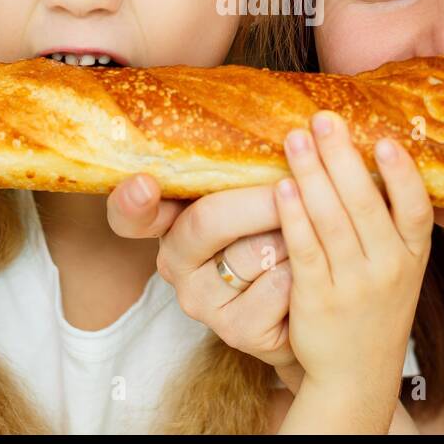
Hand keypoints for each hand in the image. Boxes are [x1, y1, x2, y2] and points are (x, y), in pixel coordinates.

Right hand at [107, 174, 295, 368]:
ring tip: (313, 227)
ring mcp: (201, 300)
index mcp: (169, 221)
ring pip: (248, 252)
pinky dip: (302, 271)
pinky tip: (311, 267)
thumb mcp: (255, 189)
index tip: (145, 184)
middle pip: (206, 220)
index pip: (130, 214)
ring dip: (291, 234)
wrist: (312, 299)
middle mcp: (175, 261)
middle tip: (297, 182)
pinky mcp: (236, 330)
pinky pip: (275, 286)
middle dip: (260, 199)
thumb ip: (244, 162)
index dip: (131, 201)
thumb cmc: (278, 229)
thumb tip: (261, 113)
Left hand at [276, 111, 432, 420]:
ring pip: (332, 221)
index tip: (387, 138)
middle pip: (365, 204)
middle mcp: (389, 269)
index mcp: (413, 256)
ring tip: (295, 139)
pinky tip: (282, 187)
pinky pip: (306, 250)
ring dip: (312, 175)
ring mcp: (354, 285)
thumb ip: (390, 222)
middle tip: (323, 118)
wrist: (357, 375)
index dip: (402, 174)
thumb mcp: (400, 268)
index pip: (416, 210)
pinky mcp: (319, 299)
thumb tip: (371, 153)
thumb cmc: (375, 308)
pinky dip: (293, 216)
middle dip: (342, 157)